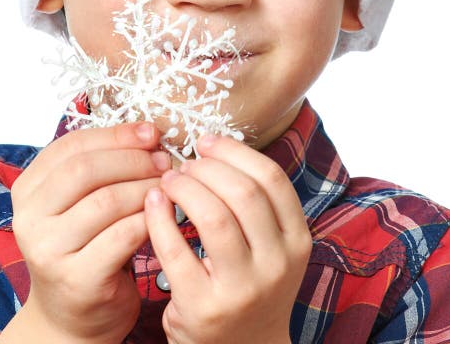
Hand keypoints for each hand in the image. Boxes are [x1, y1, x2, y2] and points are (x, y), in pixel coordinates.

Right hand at [1, 122, 171, 343]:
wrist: (73, 318)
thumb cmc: (86, 247)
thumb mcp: (81, 202)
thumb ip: (102, 168)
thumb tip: (147, 132)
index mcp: (28, 189)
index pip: (72, 146)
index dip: (115, 134)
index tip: (150, 132)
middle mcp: (29, 219)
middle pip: (85, 170)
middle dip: (132, 159)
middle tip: (164, 160)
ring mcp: (49, 251)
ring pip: (106, 201)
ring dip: (145, 188)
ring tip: (167, 186)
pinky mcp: (77, 279)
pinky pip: (121, 237)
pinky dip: (148, 220)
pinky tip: (162, 216)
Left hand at [144, 134, 311, 343]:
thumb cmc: (250, 285)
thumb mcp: (272, 248)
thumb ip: (256, 205)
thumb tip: (214, 147)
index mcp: (297, 241)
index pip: (272, 179)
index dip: (236, 152)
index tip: (207, 142)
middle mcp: (277, 265)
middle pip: (244, 193)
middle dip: (208, 167)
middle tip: (185, 164)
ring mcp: (243, 289)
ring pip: (214, 217)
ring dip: (185, 188)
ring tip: (169, 181)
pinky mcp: (204, 308)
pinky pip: (176, 249)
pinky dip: (159, 218)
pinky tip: (152, 203)